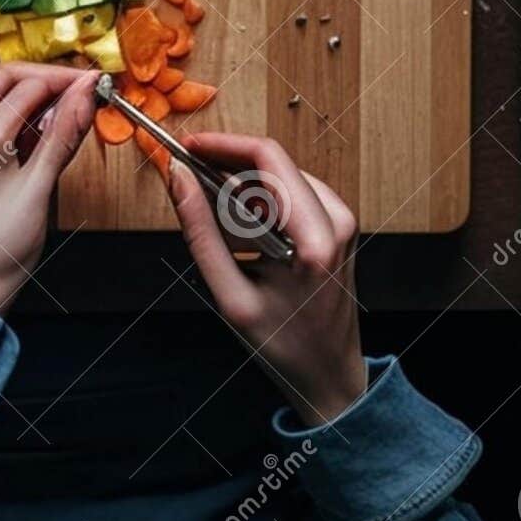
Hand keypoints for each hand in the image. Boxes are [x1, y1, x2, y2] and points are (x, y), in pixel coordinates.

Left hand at [0, 63, 96, 316]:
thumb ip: (62, 135)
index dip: (67, 81)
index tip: (90, 84)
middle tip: (69, 92)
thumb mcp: (38, 193)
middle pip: (0, 77)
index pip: (33, 86)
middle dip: (39, 79)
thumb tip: (85, 95)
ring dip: (4, 87)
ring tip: (35, 107)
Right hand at [166, 133, 366, 426]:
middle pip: (273, 162)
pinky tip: (240, 230)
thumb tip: (178, 179)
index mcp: (315, 237)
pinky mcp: (339, 224)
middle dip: (226, 163)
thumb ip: (201, 233)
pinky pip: (292, 191)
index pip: (267, 159)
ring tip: (212, 215)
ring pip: (280, 174)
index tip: (186, 148)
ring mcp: (342, 219)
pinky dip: (260, 200)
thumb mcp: (231, 297)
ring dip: (242, 184)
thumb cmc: (285, 346)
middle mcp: (337, 219)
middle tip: (187, 175)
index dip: (222, 145)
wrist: (330, 376)